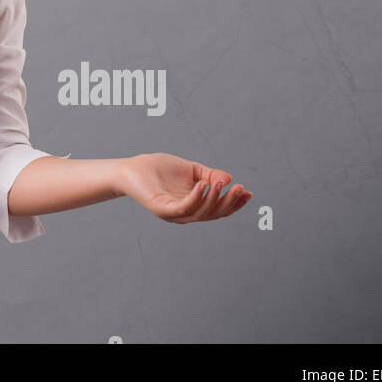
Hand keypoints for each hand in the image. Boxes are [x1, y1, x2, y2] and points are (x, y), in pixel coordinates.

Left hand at [117, 153, 252, 223]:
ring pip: (201, 213)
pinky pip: (183, 208)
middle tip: (240, 189)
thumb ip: (209, 175)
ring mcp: (174, 213)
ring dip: (215, 199)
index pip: (218, 210)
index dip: (235, 203)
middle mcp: (186, 213)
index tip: (248, 192)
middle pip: (214, 214)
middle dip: (229, 203)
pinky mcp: (162, 209)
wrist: (133, 167)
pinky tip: (203, 185)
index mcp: (194, 205)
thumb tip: (229, 180)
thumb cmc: (159, 169)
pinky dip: (196, 198)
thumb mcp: (191, 169)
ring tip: (221, 184)